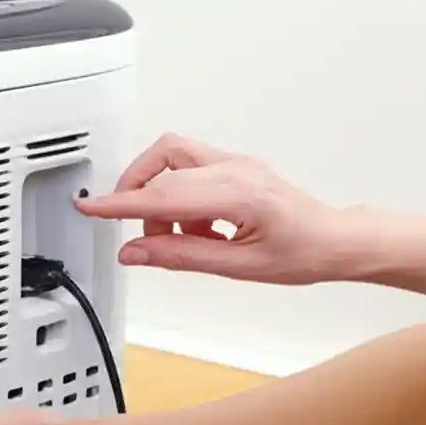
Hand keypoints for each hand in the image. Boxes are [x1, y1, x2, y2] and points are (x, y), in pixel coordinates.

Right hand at [76, 133, 353, 283]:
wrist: (335, 240)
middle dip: (139, 198)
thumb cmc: (302, 253)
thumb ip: (180, 257)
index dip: (120, 202)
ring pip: (171, 157)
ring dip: (159, 194)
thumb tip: (135, 252)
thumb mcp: (238, 267)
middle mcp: (235, 168)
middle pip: (161, 163)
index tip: (91, 206)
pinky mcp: (233, 165)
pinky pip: (188, 168)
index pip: (163, 195)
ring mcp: (235, 162)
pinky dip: (178, 196)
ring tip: (177, 235)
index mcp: (238, 194)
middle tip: (140, 233)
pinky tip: (196, 227)